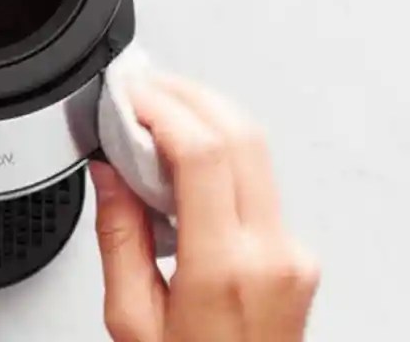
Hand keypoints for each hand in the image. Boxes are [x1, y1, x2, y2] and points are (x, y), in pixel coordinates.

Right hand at [89, 73, 318, 341]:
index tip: (130, 96)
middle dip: (187, 96)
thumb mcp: (132, 321)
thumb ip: (120, 237)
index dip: (163, 109)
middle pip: (241, 135)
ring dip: (205, 119)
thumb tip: (111, 173)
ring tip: (154, 122)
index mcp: (225, 270)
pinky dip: (220, 157)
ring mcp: (294, 253)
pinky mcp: (299, 256)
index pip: (204, 154)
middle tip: (142, 90)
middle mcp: (273, 254)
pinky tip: (183, 166)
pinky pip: (260, 184)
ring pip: (257, 152)